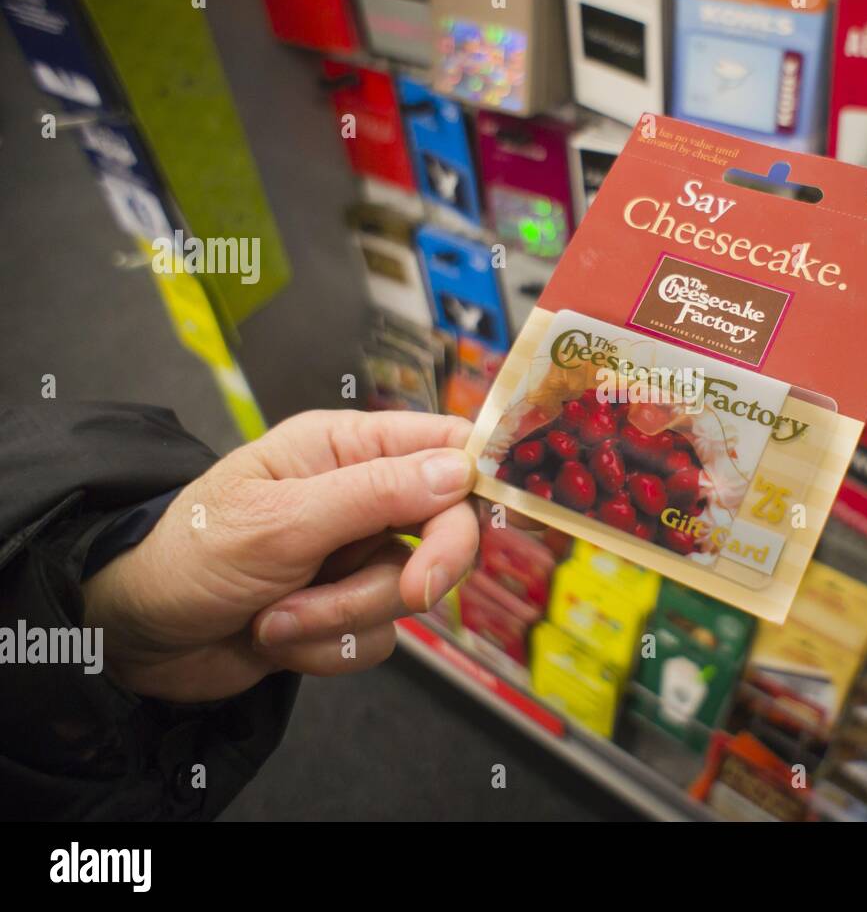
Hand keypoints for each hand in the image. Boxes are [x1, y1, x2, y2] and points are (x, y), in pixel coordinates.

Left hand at [82, 410, 478, 702]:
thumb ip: (373, 494)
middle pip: (447, 527)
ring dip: (344, 616)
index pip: (444, 443)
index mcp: (345, 449)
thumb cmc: (188, 553)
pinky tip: (276, 636)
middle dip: (421, 570)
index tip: (508, 512)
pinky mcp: (344, 612)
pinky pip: (379, 638)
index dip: (482, 473)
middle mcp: (361, 498)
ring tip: (278, 617)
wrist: (135, 638)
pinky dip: (327, 647)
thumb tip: (459, 470)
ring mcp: (355, 558)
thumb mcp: (279, 519)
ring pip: (411, 593)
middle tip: (414, 594)